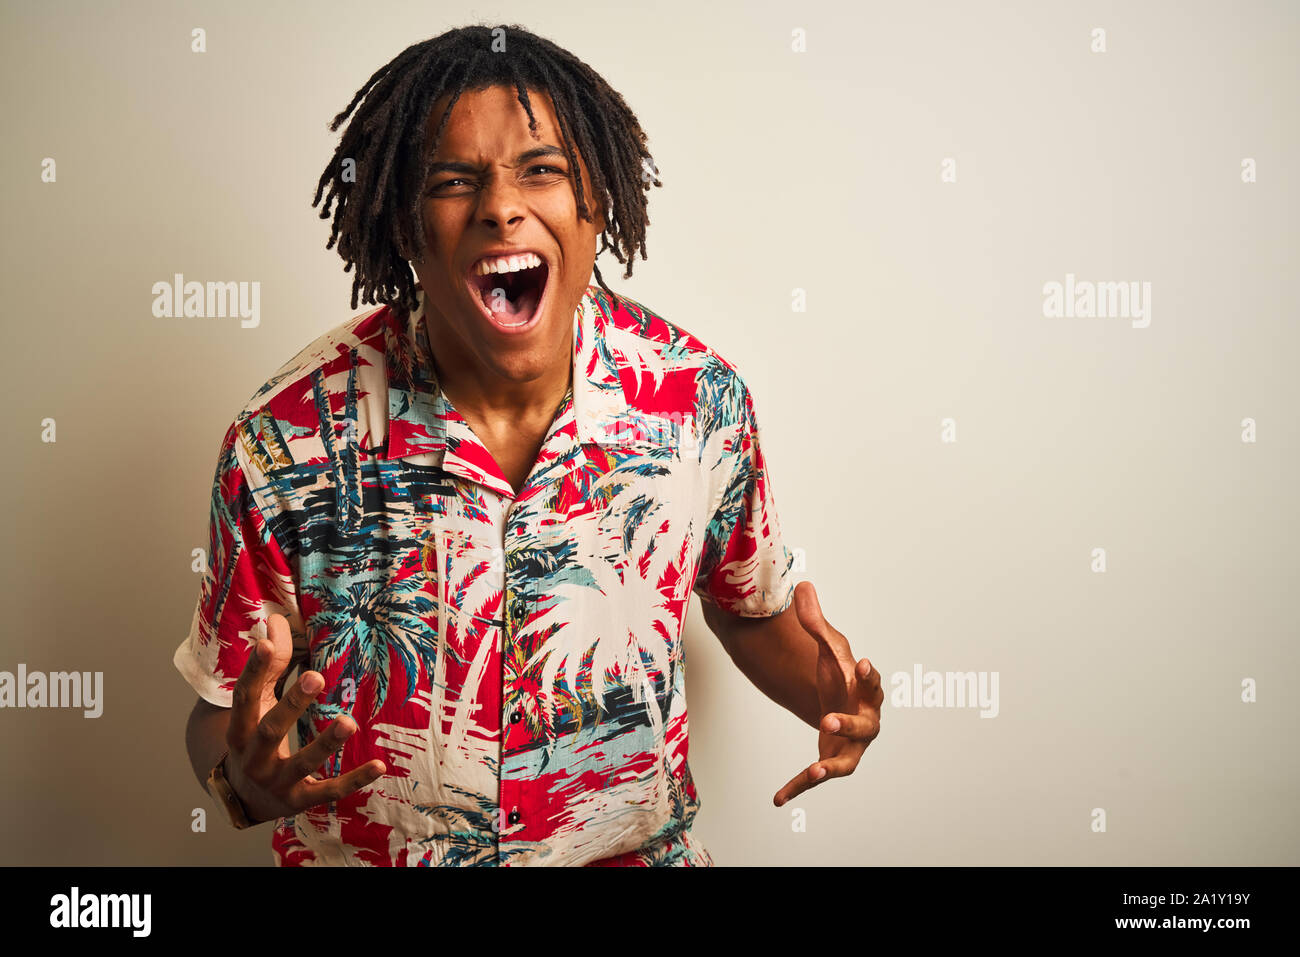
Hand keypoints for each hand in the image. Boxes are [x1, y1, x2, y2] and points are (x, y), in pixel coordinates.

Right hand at [222, 612, 385, 823]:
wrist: (244, 799)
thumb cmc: (255, 739)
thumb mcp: (257, 706)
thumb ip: (269, 667)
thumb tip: (274, 621)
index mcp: (240, 729)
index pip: (244, 697)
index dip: (254, 670)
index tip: (267, 643)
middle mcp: (254, 758)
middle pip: (271, 730)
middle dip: (293, 704)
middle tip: (316, 677)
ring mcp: (276, 783)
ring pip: (302, 764)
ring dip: (325, 744)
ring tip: (349, 722)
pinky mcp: (299, 801)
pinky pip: (329, 791)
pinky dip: (354, 780)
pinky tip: (380, 765)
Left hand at [773, 581, 881, 806]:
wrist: (839, 705)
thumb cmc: (839, 677)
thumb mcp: (826, 649)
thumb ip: (814, 622)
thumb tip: (801, 585)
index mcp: (864, 691)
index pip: (871, 681)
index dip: (868, 674)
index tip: (861, 663)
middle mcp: (864, 721)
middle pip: (866, 725)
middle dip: (850, 723)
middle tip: (828, 718)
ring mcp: (850, 746)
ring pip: (846, 761)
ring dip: (830, 766)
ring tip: (813, 770)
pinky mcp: (832, 762)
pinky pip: (816, 778)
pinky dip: (798, 788)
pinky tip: (779, 799)